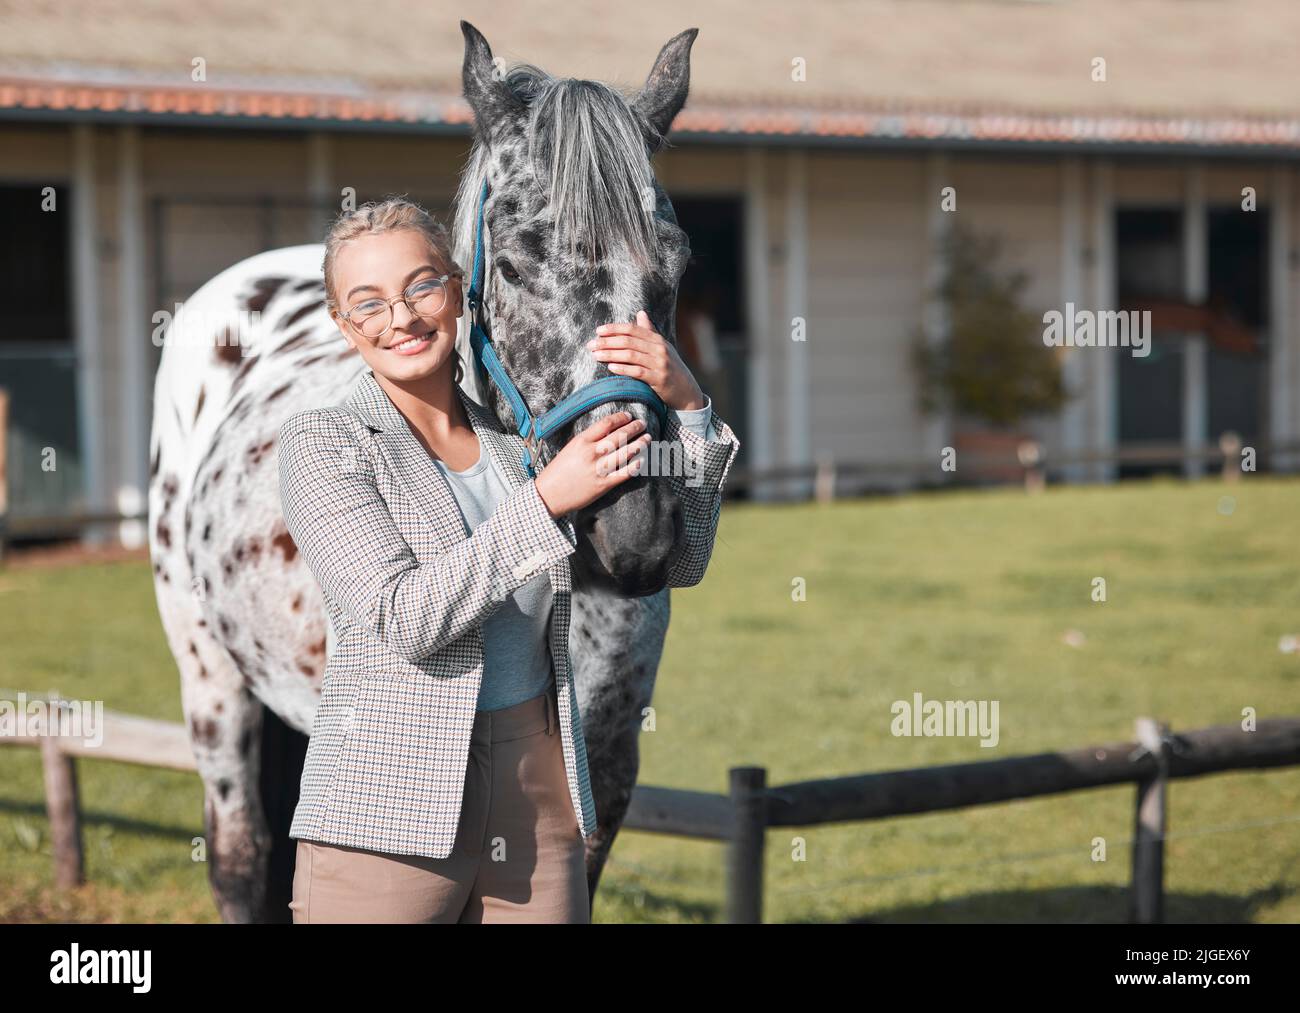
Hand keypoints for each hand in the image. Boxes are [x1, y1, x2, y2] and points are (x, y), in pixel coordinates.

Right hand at [533, 411, 651, 517]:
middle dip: (634, 428)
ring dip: (639, 444)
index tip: (628, 416)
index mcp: (581, 441)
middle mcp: (591, 453)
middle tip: (642, 424)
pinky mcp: (603, 485)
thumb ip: (588, 440)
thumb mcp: (570, 449)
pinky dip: (634, 466)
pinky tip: (642, 461)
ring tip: (647, 438)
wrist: (549, 495)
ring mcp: (598, 469)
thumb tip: (608, 432)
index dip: (620, 418)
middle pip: (619, 436)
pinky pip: (624, 473)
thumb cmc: (557, 471)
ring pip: (625, 453)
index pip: (606, 424)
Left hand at [587, 310, 704, 410]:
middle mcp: (659, 349)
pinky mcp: (659, 379)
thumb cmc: (670, 368)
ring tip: (595, 355)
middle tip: (591, 345)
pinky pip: (637, 372)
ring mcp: (660, 364)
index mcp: (658, 340)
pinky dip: (623, 369)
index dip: (614, 329)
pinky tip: (610, 367)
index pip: (633, 329)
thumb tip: (640, 313)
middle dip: (607, 342)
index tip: (598, 331)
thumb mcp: (662, 348)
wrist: (686, 391)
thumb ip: (649, 332)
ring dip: (611, 354)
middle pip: (629, 341)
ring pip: (631, 355)